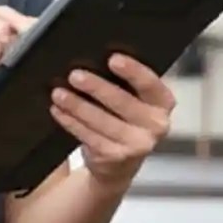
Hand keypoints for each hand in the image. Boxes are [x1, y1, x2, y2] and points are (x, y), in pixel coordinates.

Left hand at [49, 53, 175, 189]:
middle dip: (97, 87)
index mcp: (162, 102)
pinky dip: (71, 122)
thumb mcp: (132, 98)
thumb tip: (93, 58)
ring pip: (103, 122)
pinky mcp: (115, 158)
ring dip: (78, 106)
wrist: (119, 163)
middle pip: (123, 103)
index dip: (133, 71)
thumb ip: (123, 80)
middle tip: (75, 75)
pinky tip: (59, 111)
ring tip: (59, 93)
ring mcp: (137, 145)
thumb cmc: (123, 117)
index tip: (113, 59)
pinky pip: (89, 137)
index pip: (151, 84)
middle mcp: (156, 125)